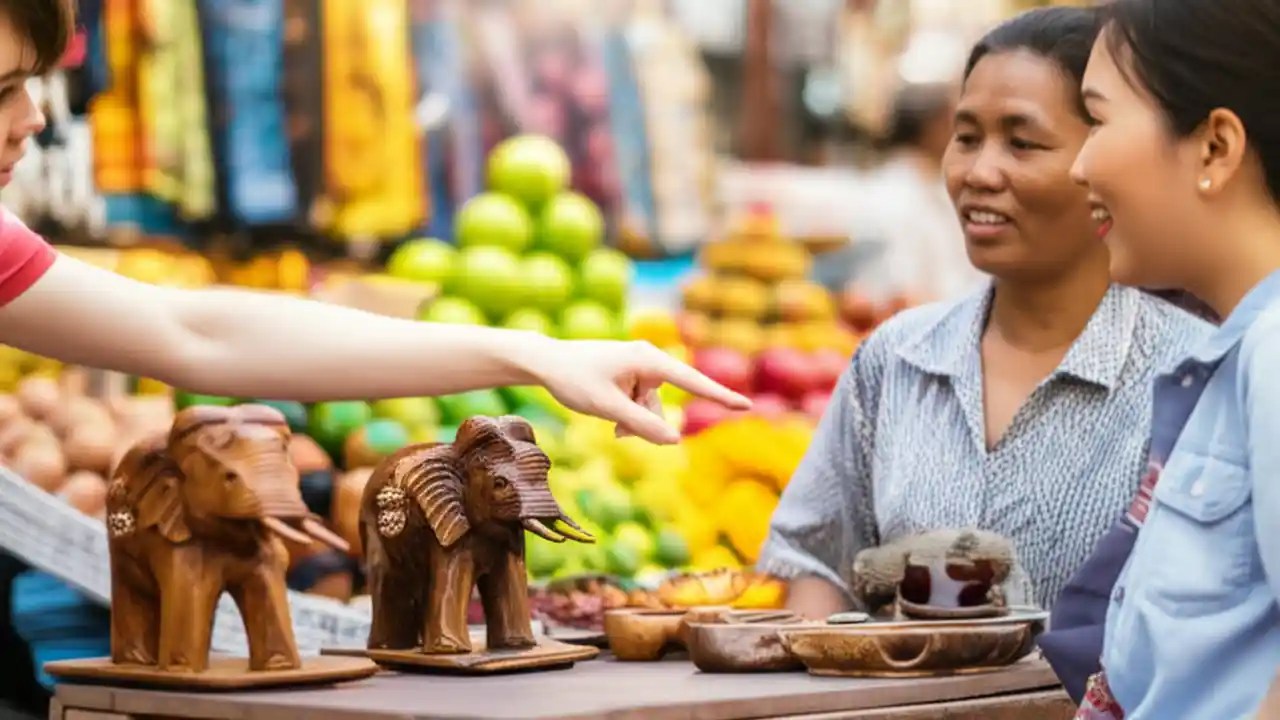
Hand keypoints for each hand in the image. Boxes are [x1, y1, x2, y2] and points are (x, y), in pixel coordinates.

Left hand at [526, 339, 750, 443]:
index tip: (745, 406)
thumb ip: (642, 425)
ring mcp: (640, 367)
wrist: (545, 362)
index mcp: (648, 359)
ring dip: (634, 421)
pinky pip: (640, 403)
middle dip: (646, 423)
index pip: (692, 381)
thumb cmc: (574, 379)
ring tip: (609, 425)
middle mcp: (649, 359)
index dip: (719, 396)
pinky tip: (611, 416)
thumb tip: (675, 440)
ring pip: (651, 407)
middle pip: (663, 403)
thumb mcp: (608, 408)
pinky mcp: (631, 374)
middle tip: (618, 431)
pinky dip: (629, 414)